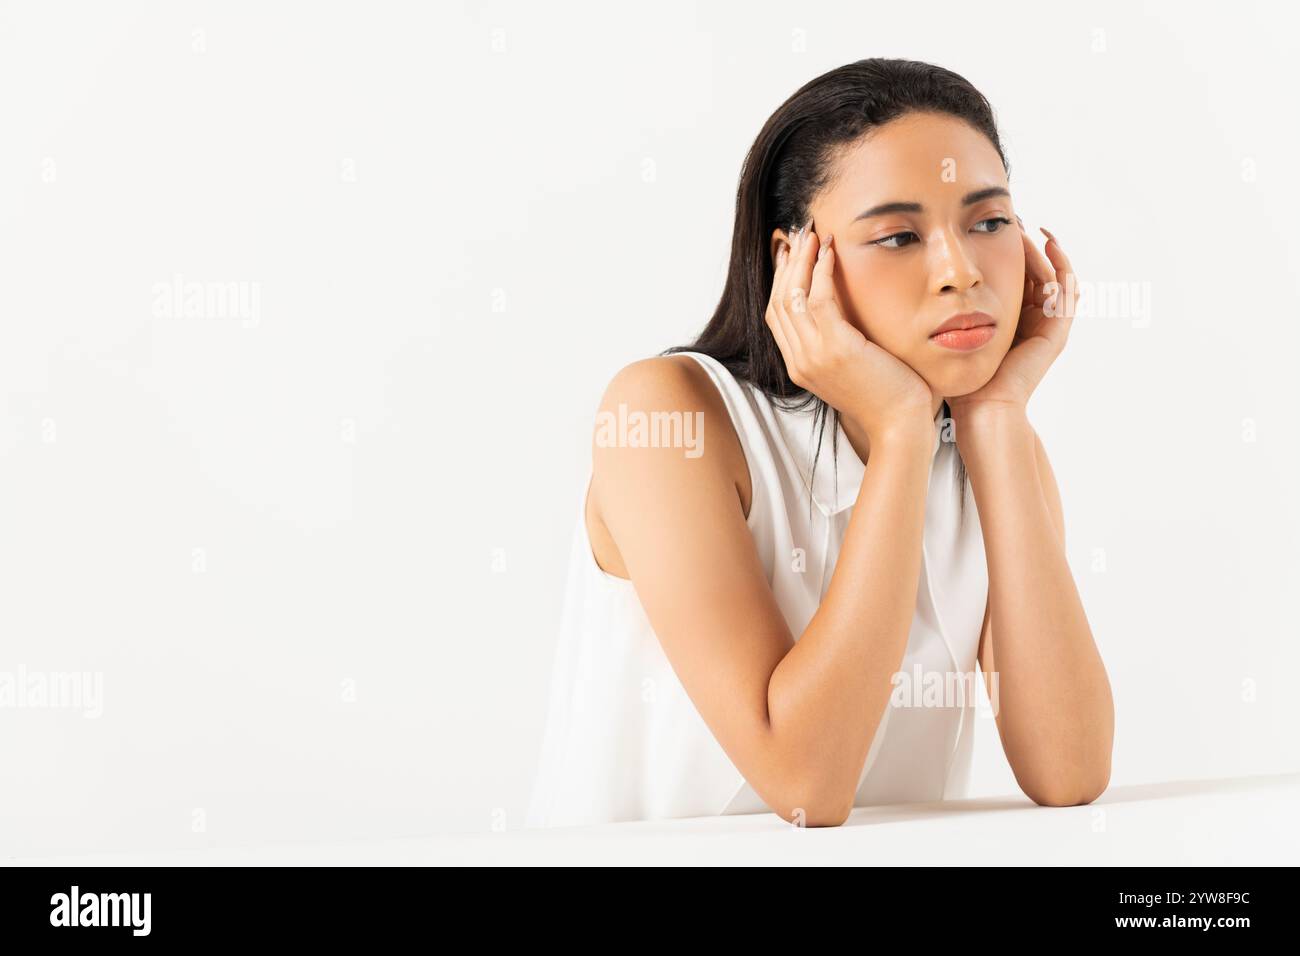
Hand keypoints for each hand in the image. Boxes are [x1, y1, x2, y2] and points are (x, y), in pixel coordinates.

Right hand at [766, 224, 934, 442]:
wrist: (899, 426)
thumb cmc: (887, 398)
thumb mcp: (853, 369)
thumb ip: (839, 344)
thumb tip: (844, 315)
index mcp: (799, 367)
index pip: (777, 316)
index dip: (780, 281)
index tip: (791, 254)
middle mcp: (799, 361)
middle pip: (778, 302)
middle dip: (787, 264)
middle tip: (799, 234)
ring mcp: (813, 356)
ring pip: (793, 296)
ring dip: (802, 260)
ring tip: (813, 234)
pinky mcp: (835, 348)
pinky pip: (819, 299)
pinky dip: (823, 270)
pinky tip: (832, 251)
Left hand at [948, 223, 1076, 425]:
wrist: (978, 407)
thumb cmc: (955, 374)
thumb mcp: (947, 330)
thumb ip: (943, 307)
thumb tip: (925, 275)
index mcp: (1007, 320)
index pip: (1012, 275)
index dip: (1006, 249)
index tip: (988, 225)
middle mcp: (1029, 322)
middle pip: (1034, 271)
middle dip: (1024, 243)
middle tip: (1011, 217)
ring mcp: (1046, 327)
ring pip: (1052, 275)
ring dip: (1041, 249)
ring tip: (1027, 225)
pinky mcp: (1056, 332)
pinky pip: (1067, 291)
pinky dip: (1062, 265)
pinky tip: (1048, 243)